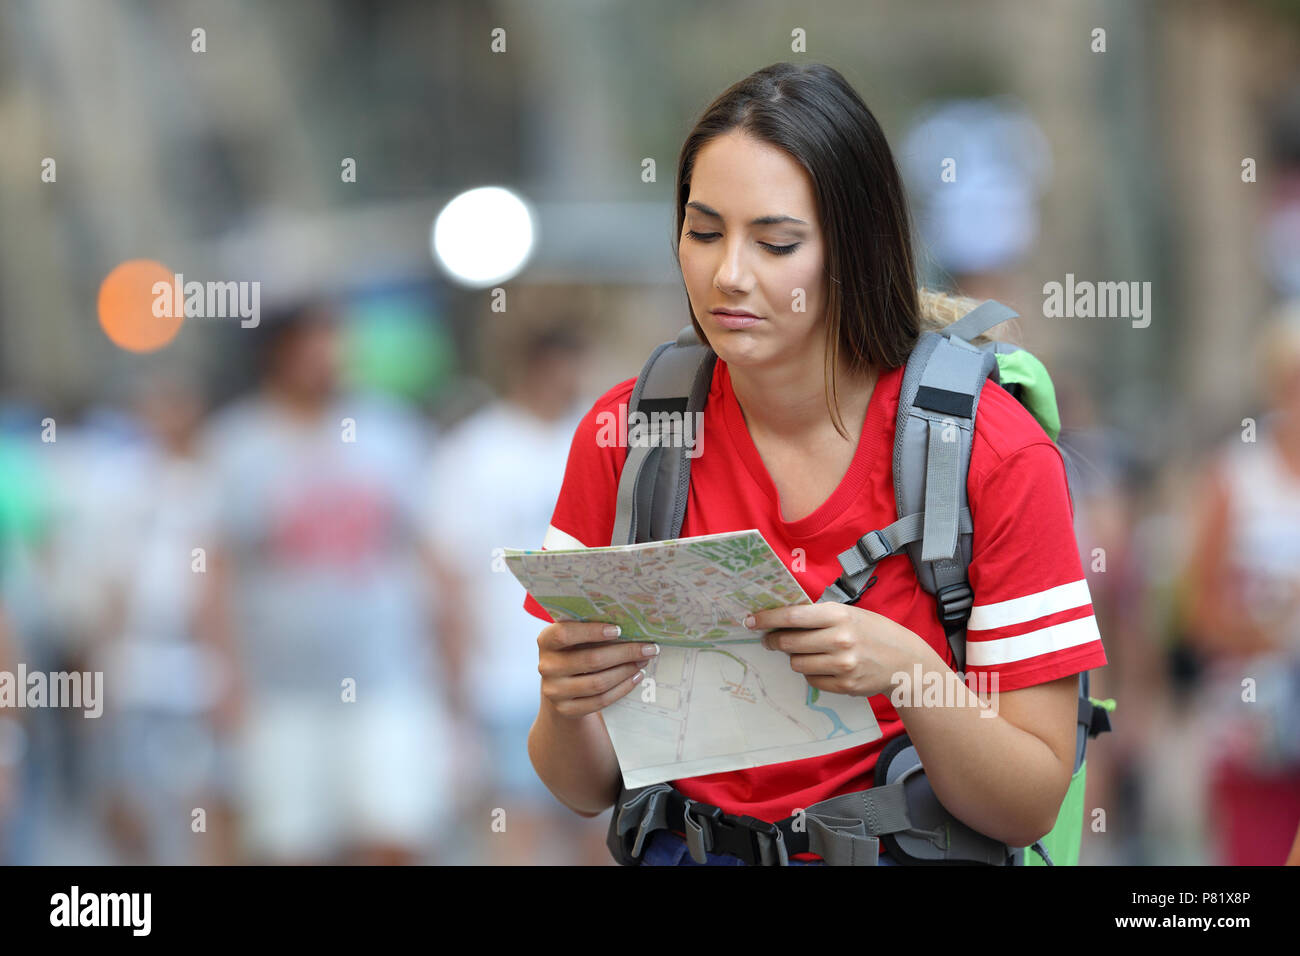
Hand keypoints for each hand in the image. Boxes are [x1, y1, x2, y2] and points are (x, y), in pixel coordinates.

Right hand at [537, 622, 659, 718]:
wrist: (560, 685)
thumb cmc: (573, 652)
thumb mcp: (574, 637)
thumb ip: (590, 628)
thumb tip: (630, 623)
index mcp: (546, 641)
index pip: (565, 634)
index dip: (592, 632)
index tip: (619, 630)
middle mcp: (546, 666)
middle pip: (590, 661)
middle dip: (624, 653)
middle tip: (647, 648)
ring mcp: (554, 691)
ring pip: (598, 683)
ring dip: (626, 671)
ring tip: (643, 661)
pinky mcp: (566, 709)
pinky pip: (600, 700)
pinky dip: (622, 689)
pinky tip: (635, 677)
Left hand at [749, 602, 930, 697]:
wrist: (906, 662)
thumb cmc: (872, 632)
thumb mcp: (849, 614)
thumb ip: (819, 616)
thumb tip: (780, 619)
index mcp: (839, 616)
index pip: (792, 616)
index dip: (767, 618)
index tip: (750, 620)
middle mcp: (840, 639)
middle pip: (788, 643)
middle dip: (774, 641)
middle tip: (770, 640)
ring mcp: (843, 665)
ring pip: (797, 664)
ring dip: (795, 658)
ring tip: (806, 652)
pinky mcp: (844, 686)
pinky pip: (811, 680)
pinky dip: (811, 673)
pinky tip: (823, 666)